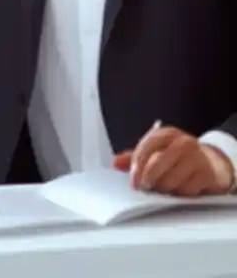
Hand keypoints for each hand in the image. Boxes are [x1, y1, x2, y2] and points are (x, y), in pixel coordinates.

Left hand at [112, 124, 234, 196]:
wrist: (211, 162)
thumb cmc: (176, 157)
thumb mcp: (156, 152)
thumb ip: (134, 157)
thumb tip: (116, 163)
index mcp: (166, 134)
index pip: (145, 148)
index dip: (136, 166)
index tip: (132, 181)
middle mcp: (183, 142)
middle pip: (156, 165)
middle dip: (147, 179)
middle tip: (144, 187)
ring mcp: (198, 157)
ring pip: (170, 181)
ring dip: (163, 188)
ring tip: (164, 186)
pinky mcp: (208, 174)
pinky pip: (186, 190)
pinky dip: (179, 193)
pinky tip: (180, 188)